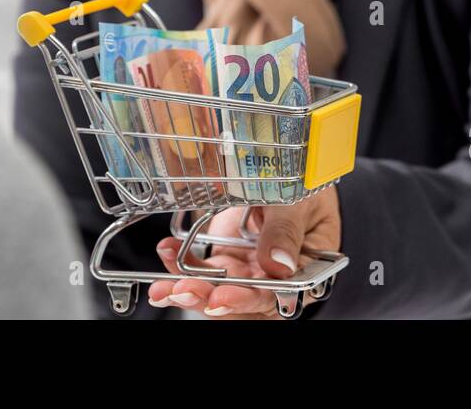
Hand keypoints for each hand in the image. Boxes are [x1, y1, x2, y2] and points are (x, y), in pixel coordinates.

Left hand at [147, 186, 340, 318]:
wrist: (287, 170)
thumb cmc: (306, 186)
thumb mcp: (299, 200)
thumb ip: (287, 229)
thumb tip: (278, 264)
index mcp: (306, 270)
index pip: (277, 294)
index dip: (249, 299)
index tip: (222, 297)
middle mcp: (276, 278)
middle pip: (243, 300)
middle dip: (210, 298)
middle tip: (184, 290)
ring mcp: (250, 270)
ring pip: (218, 290)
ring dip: (189, 289)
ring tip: (164, 287)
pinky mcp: (228, 258)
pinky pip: (203, 269)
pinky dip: (181, 262)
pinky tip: (167, 251)